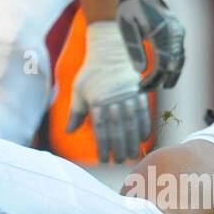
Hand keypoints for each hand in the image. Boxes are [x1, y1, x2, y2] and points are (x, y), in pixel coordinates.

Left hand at [67, 20, 151, 162]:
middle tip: (120, 162)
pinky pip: (144, 112)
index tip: (104, 159)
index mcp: (97, 102)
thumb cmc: (91, 73)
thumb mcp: (78, 91)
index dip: (103, 146)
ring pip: (132, 123)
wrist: (111, 51)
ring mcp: (128, 96)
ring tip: (133, 155)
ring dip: (132, 141)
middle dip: (119, 148)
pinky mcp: (139, 92)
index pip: (101, 130)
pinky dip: (144, 126)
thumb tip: (68, 132)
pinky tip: (143, 138)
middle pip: (118, 129)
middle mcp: (114, 101)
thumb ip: (76, 113)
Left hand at [119, 0, 185, 91]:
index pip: (163, 63)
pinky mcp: (175, 34)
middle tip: (147, 91)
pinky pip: (177, 53)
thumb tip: (141, 71)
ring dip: (169, 75)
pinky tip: (161, 74)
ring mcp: (177, 33)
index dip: (153, 79)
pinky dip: (170, 66)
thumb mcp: (128, 28)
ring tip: (157, 87)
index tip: (141, 88)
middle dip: (163, 80)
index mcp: (165, 32)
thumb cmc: (131, 9)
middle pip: (175, 64)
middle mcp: (176, 33)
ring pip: (179, 60)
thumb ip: (134, 48)